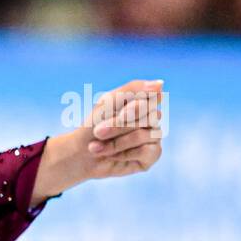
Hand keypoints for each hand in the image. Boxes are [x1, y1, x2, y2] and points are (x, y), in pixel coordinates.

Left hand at [30, 78, 164, 206]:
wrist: (80, 154)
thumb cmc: (93, 126)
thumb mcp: (108, 103)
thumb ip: (132, 90)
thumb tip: (160, 84)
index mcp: (144, 101)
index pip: (152, 97)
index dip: (132, 107)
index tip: (112, 113)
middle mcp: (152, 117)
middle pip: (148, 116)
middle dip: (117, 126)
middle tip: (97, 132)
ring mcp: (154, 136)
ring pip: (144, 135)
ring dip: (116, 142)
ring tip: (97, 147)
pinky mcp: (152, 155)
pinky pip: (147, 151)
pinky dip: (125, 154)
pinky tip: (113, 156)